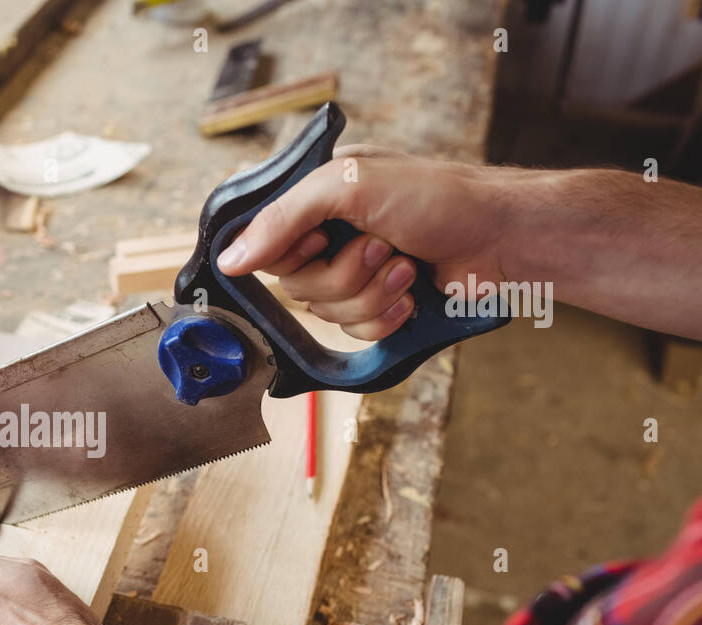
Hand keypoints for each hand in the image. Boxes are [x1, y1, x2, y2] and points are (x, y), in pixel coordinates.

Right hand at [217, 145, 512, 340]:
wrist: (503, 237)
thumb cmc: (438, 196)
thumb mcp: (350, 185)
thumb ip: (283, 218)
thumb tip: (229, 259)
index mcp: (317, 197)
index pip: (264, 240)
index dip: (286, 253)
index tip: (319, 241)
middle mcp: (330, 234)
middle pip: (295, 283)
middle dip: (342, 273)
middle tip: (380, 246)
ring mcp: (355, 270)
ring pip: (325, 311)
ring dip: (370, 293)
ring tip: (406, 266)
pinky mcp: (379, 304)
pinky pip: (354, 331)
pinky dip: (384, 317)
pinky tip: (411, 294)